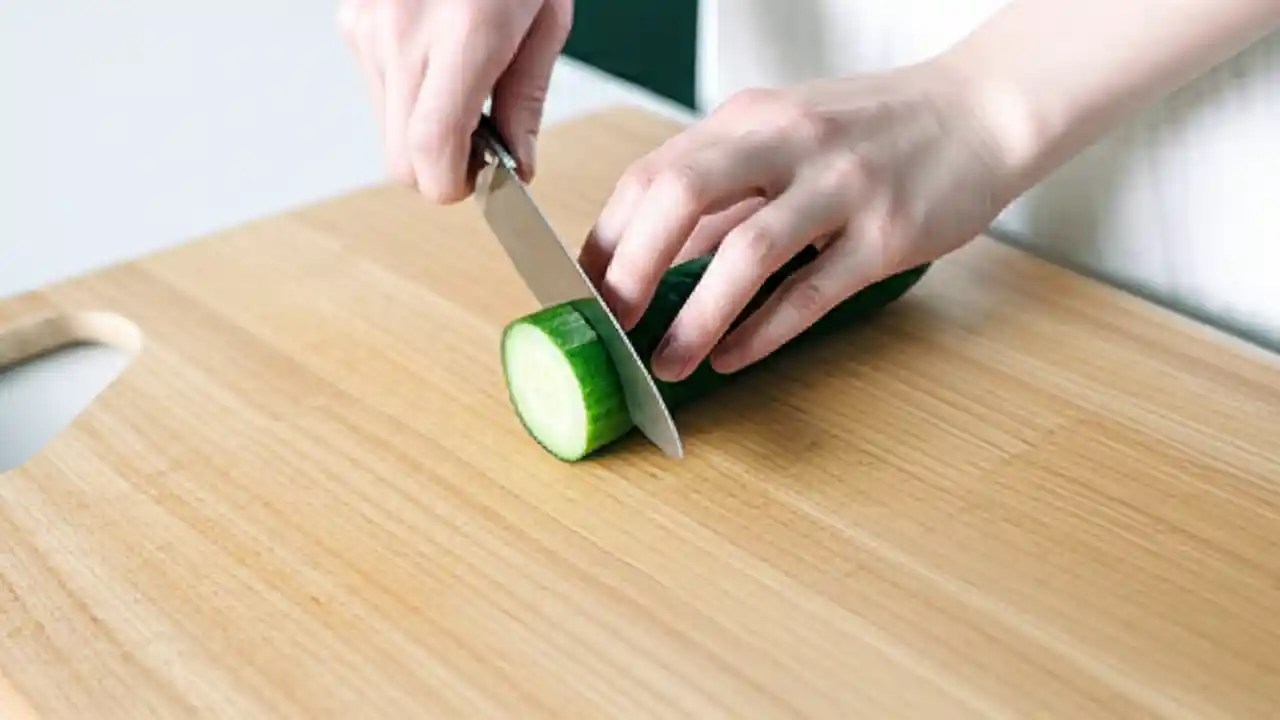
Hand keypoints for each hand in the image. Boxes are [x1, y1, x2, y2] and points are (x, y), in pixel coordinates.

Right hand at [338, 0, 572, 201]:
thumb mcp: (547, 20)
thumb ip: (527, 101)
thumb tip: (516, 167)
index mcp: (463, 34)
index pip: (430, 152)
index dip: (454, 185)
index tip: (482, 180)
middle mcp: (401, 34)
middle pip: (400, 160)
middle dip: (440, 167)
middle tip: (481, 142)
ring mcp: (367, 26)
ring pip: (387, 130)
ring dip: (424, 129)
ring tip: (464, 83)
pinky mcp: (352, 20)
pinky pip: (378, 90)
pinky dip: (409, 95)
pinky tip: (439, 57)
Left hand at [579, 61, 1019, 381]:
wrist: (984, 111)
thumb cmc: (877, 129)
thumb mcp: (787, 135)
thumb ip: (724, 190)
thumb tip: (656, 254)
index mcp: (750, 117)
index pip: (651, 173)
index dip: (608, 236)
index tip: (584, 289)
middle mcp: (788, 141)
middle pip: (680, 196)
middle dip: (631, 269)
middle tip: (610, 325)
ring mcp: (841, 185)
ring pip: (745, 251)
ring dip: (694, 316)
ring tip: (665, 363)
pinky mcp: (888, 232)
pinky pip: (812, 289)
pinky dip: (763, 329)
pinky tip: (732, 357)